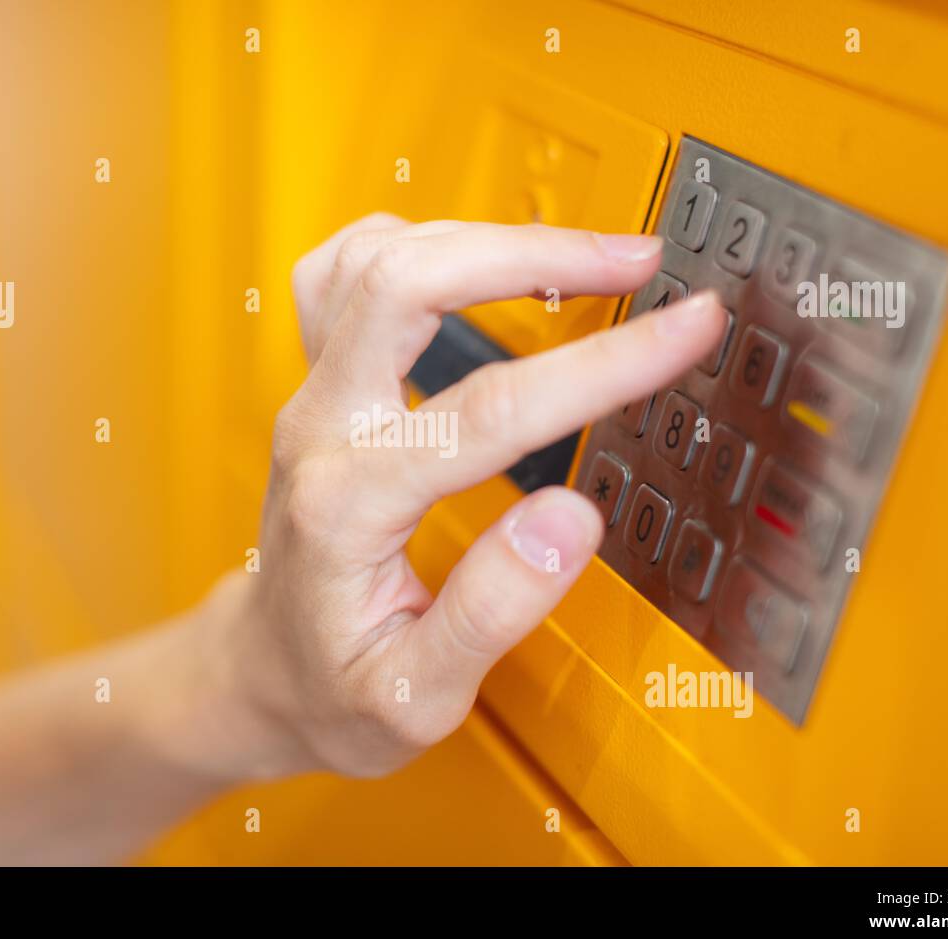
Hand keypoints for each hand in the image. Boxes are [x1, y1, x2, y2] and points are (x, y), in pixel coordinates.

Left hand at [232, 214, 723, 778]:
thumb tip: (571, 519)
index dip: (602, 363)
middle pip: (406, 284)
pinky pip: (347, 273)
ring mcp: (314, 398)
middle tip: (637, 258)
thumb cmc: (331, 690)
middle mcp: (321, 430)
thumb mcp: (414, 695)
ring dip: (478, 235)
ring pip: (372, 257)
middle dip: (534, 252)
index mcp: (349, 506)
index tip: (684, 329)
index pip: (490, 410)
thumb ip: (494, 609)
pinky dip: (419, 243)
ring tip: (576, 249)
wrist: (263, 673)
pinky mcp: (321, 386)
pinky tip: (474, 255)